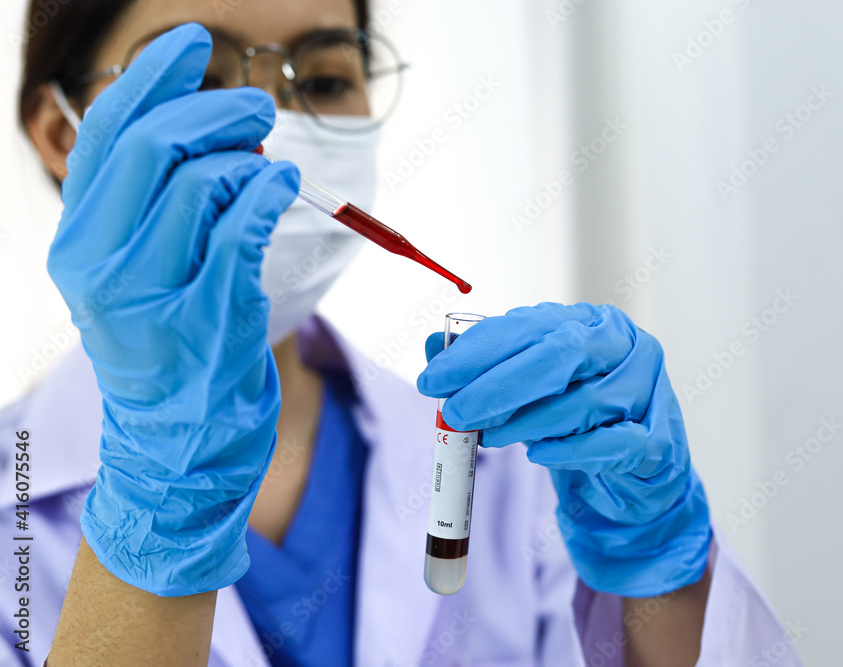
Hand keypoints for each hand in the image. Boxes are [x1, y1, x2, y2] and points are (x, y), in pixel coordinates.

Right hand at [47, 24, 299, 595]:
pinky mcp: (205, 315)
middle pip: (154, 144)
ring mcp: (150, 292)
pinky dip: (271, 191)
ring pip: (203, 180)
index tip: (196, 41)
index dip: (156, 75)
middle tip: (258, 108)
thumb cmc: (166, 344)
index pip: (108, 131)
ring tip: (271, 169)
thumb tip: (204, 118)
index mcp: (77, 241)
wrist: (175, 439)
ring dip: (252, 158)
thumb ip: (153, 201)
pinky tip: (284, 187)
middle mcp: (98, 262)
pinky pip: (244, 225)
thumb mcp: (135, 272)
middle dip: (217, 109)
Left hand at [417, 302, 711, 596]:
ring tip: (489, 438)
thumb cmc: (580, 415)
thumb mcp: (532, 385)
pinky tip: (537, 455)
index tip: (433, 379)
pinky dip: (567, 450)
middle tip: (455, 413)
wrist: (640, 465)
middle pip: (558, 355)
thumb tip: (433, 348)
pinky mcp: (658, 438)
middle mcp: (622, 345)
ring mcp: (647, 388)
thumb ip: (488, 365)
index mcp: (587, 322)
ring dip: (526, 423)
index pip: (527, 326)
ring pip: (583, 402)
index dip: (475, 352)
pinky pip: (610, 443)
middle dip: (496, 386)